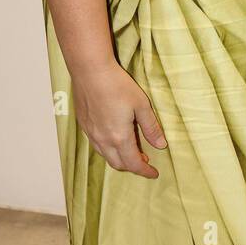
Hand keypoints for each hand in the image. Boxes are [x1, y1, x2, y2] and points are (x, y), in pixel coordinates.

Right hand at [71, 61, 166, 177]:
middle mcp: (103, 140)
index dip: (145, 171)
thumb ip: (151, 127)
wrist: (90, 71)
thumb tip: (161, 145)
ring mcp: (91, 133)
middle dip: (132, 166)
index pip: (133, 163)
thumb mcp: (141, 105)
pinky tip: (114, 138)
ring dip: (119, 158)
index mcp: (119, 137)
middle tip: (145, 161)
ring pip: (106, 155)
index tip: (154, 173)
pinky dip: (108, 149)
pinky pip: (97, 145)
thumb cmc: (118, 86)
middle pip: (118, 163)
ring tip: (132, 150)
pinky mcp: (84, 125)